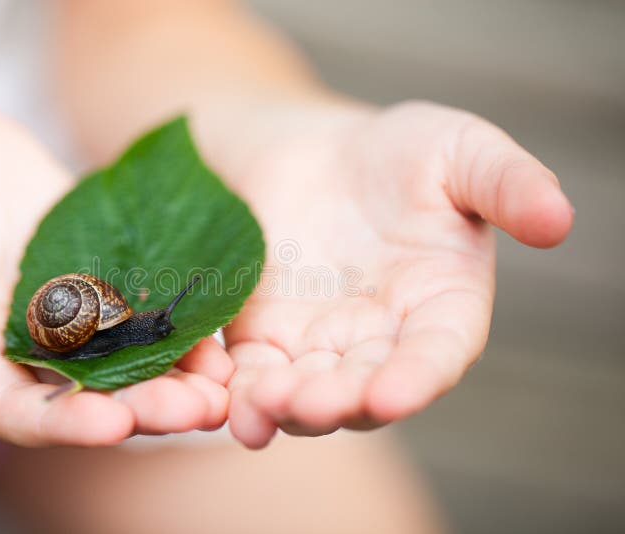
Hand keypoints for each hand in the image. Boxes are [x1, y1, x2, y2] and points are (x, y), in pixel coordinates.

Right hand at [0, 102, 231, 445]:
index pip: (13, 411)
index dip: (61, 422)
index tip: (113, 425)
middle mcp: (21, 349)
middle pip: (86, 395)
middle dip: (143, 408)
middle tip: (200, 411)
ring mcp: (64, 310)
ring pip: (125, 357)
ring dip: (176, 374)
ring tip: (225, 382)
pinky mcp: (95, 270)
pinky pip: (139, 299)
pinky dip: (177, 317)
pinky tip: (219, 322)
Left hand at [218, 100, 572, 447]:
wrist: (316, 155)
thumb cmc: (401, 155)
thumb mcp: (460, 151)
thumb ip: (506, 183)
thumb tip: (558, 220)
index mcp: (440, 308)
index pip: (436, 355)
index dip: (417, 377)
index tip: (394, 392)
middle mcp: (382, 343)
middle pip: (363, 390)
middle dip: (339, 402)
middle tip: (313, 402)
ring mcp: (319, 348)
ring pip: (304, 396)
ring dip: (283, 409)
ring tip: (261, 408)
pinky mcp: (264, 341)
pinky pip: (250, 377)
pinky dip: (236, 393)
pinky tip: (221, 400)